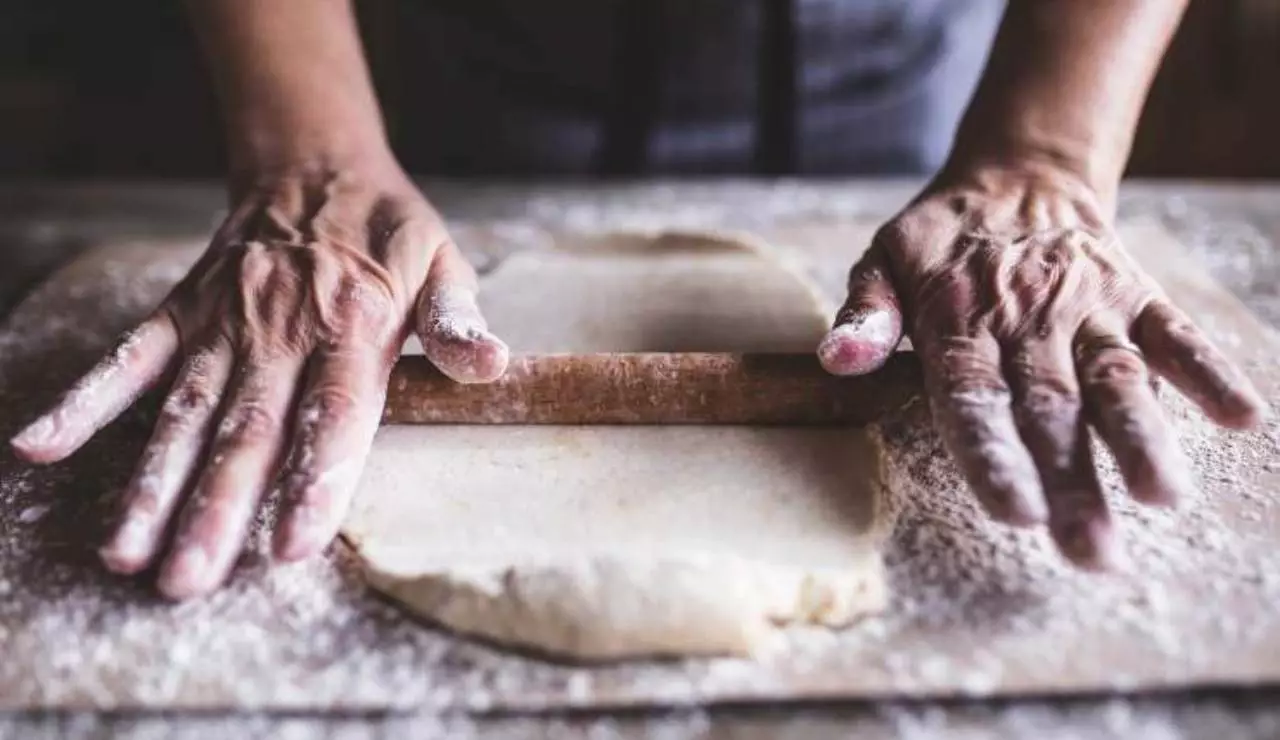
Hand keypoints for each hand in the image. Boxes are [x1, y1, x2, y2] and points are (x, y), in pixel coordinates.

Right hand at [11, 158, 508, 598]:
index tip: (289, 546)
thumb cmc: (389, 234)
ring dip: (152, 484)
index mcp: (352, 326)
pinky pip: (128, 357)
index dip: (314, 480)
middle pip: (246, 432)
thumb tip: (494, 370)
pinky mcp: (182, 311)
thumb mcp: (443, 265)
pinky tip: (38, 448)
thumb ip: (458, 323)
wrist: (315, 163)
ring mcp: (222, 322)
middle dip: (215, 510)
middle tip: (187, 583)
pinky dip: (84, 400)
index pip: (333, 415)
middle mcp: (280, 331)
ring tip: (126, 553)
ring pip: (183, 412)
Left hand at [819, 163, 1265, 567]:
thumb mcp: (882, 263)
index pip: (975, 398)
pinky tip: (1240, 416)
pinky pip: (1176, 333)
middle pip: (1052, 409)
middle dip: (1072, 482)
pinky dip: (1207, 370)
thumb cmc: (939, 243)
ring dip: (1142, 438)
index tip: (1014, 513)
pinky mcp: (1136, 295)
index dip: (994, 455)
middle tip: (1091, 551)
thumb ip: (865, 316)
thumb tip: (837, 361)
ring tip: (1163, 497)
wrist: (1018, 175)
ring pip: (1118, 379)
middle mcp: (1027, 321)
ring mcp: (1088, 308)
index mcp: (959, 322)